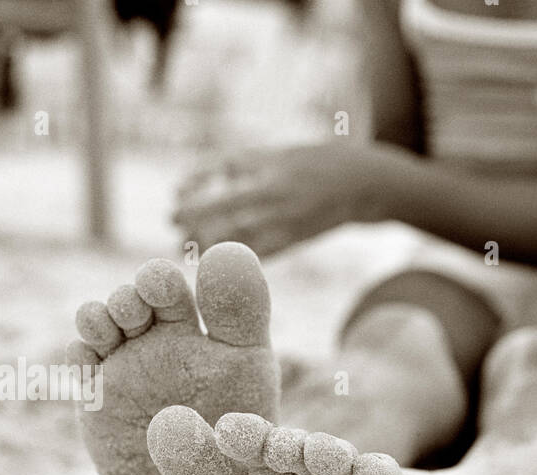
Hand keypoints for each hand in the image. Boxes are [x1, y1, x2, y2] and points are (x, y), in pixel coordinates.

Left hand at [173, 144, 396, 256]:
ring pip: (237, 233)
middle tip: (171, 222)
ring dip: (209, 241)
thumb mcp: (283, 152)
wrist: (365, 184)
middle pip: (223, 205)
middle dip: (194, 215)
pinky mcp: (294, 238)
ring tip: (186, 245)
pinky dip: (235, 256)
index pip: (221, 171)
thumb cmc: (321, 162)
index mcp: (271, 162)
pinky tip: (217, 260)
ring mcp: (285, 217)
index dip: (196, 183)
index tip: (175, 192)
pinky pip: (258, 251)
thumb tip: (213, 175)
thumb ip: (251, 165)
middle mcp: (275, 190)